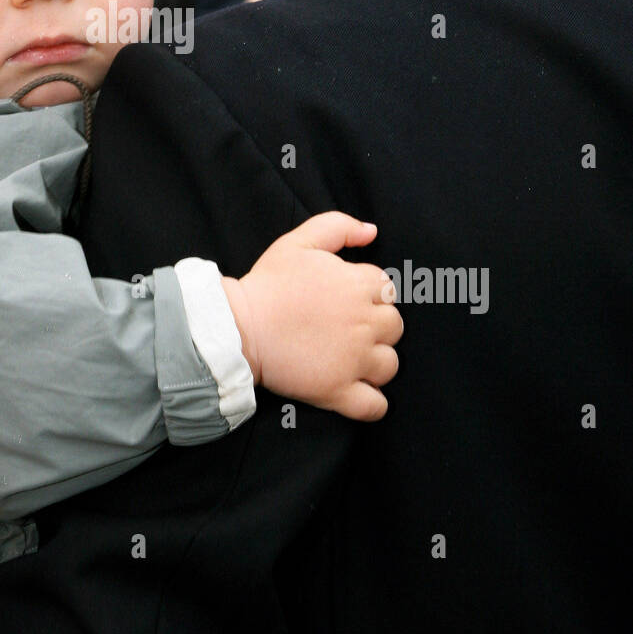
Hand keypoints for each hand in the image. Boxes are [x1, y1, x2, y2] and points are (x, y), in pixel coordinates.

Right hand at [222, 212, 402, 420]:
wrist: (239, 327)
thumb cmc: (268, 284)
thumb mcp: (299, 241)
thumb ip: (338, 226)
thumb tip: (371, 232)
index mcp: (358, 286)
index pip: (385, 289)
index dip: (367, 293)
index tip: (345, 300)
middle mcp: (364, 323)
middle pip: (394, 327)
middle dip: (376, 326)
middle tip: (347, 328)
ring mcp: (354, 360)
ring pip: (389, 365)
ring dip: (376, 363)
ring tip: (350, 359)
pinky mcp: (338, 391)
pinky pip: (374, 406)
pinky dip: (372, 404)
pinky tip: (358, 392)